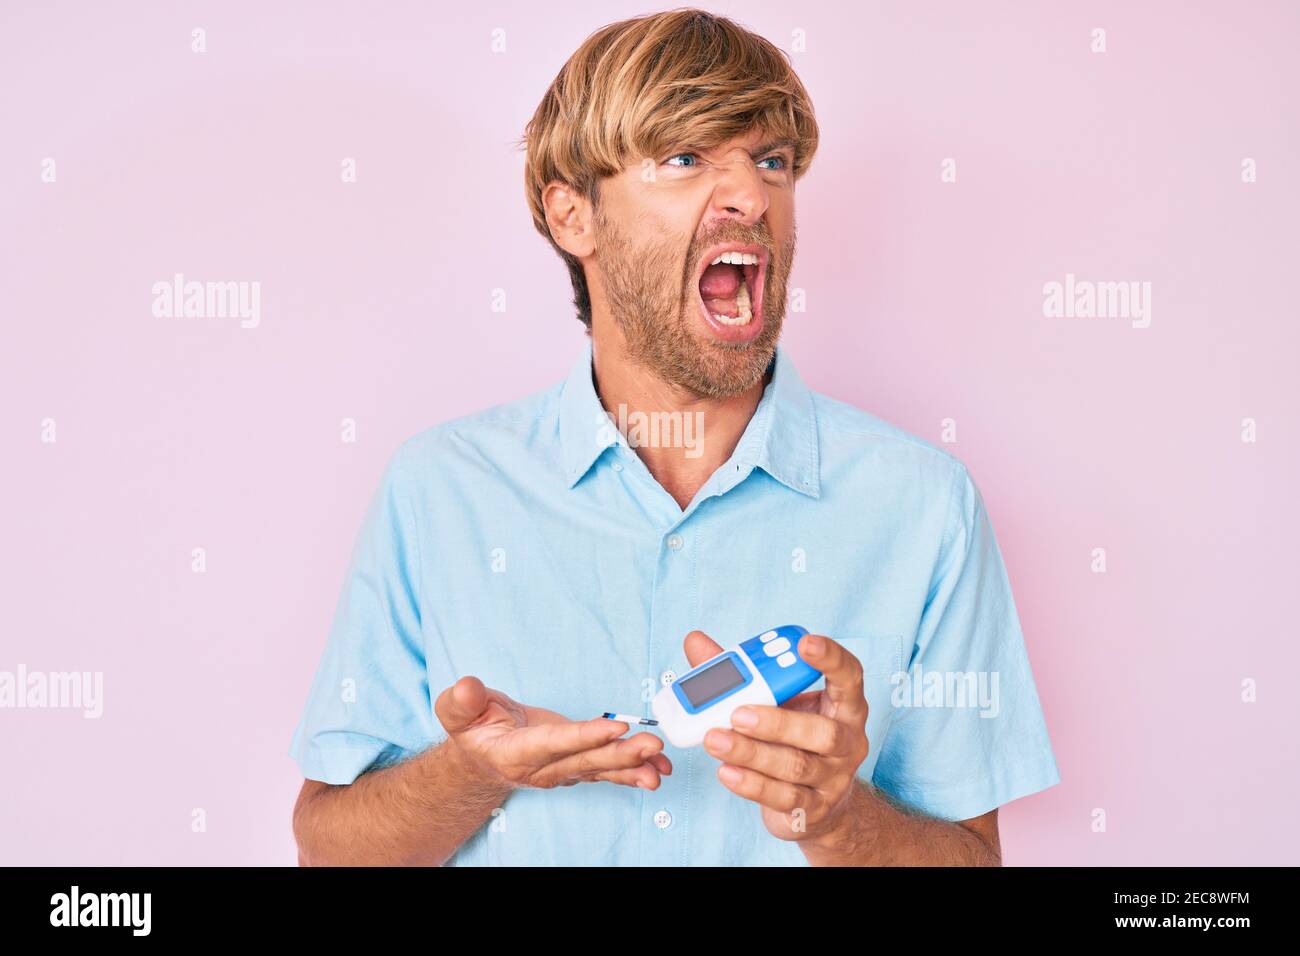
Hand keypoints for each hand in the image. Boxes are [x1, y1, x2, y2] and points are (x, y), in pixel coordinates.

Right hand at [434, 675, 671, 790]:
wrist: (481, 757)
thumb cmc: (473, 729)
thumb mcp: (457, 711)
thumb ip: (462, 701)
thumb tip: (467, 687)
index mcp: (515, 753)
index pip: (555, 743)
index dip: (585, 736)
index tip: (614, 729)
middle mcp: (543, 768)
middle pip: (586, 760)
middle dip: (622, 754)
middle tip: (652, 745)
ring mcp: (563, 771)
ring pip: (601, 768)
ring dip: (634, 766)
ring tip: (662, 765)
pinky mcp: (577, 766)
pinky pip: (608, 771)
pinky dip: (634, 770)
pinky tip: (659, 768)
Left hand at [684, 630, 868, 841]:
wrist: (819, 805)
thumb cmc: (794, 740)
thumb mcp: (775, 702)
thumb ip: (739, 674)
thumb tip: (697, 643)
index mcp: (844, 706)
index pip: (849, 677)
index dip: (831, 659)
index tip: (805, 644)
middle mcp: (847, 742)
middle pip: (823, 731)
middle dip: (777, 722)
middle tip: (738, 713)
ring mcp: (833, 779)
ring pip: (796, 766)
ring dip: (752, 753)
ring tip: (715, 740)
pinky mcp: (813, 810)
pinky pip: (783, 797)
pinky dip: (751, 784)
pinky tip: (726, 771)